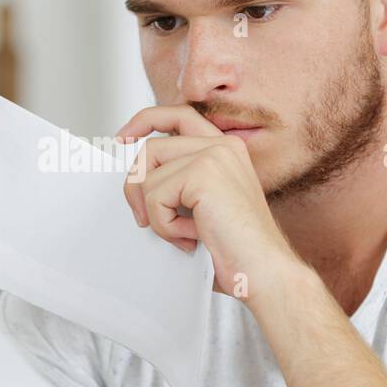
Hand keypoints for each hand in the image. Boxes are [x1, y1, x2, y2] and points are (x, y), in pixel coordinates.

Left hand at [117, 105, 299, 297]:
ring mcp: (214, 156)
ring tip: (182, 234)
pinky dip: (164, 225)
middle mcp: (222, 146)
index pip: (179, 115)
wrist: (264, 271)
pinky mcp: (203, 174)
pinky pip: (155, 196)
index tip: (122, 139)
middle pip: (151, 148)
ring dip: (155, 214)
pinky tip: (192, 237)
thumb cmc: (237, 250)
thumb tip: (136, 180)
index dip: (145, 121)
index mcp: (226, 150)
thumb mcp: (203, 207)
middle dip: (135, 186)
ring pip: (148, 175)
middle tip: (142, 218)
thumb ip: (180, 183)